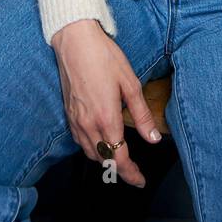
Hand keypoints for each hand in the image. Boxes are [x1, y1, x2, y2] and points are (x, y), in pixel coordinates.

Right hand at [49, 19, 160, 186]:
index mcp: (106, 118)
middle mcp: (88, 124)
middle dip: (118, 169)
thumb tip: (153, 138)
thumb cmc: (104, 57)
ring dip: (104, 160)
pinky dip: (91, 148)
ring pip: (89, 153)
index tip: (140, 181)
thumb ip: (141, 115)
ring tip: (118, 158)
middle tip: (133, 171)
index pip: (118, 159)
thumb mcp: (130, 83)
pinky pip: (79, 141)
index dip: (131, 174)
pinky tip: (99, 140)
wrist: (74, 40)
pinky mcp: (68, 113)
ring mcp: (75, 119)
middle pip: (103, 160)